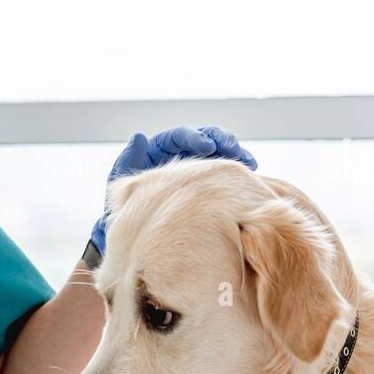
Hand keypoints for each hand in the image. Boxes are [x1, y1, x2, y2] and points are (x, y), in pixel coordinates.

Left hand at [87, 126, 256, 260]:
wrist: (134, 237)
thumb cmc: (123, 211)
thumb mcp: (122, 187)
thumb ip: (128, 162)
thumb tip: (139, 136)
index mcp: (156, 150)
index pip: (178, 136)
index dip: (194, 138)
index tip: (207, 147)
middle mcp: (177, 154)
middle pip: (203, 137)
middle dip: (220, 140)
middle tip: (233, 150)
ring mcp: (194, 166)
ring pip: (218, 150)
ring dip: (235, 151)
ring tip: (249, 162)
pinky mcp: (206, 179)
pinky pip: (224, 169)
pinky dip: (238, 167)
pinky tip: (251, 172)